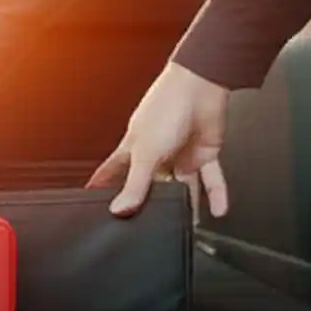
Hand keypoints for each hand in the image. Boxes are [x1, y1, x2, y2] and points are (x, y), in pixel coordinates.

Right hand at [88, 62, 229, 217]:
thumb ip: (136, 184)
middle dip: (148, 201)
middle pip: (149, 183)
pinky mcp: (204, 153)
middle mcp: (157, 153)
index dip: (103, 182)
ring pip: (182, 186)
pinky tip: (217, 211)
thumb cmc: (167, 107)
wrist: (202, 86)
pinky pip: (211, 179)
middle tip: (145, 221)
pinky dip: (216, 195)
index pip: (114, 170)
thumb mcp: (145, 153)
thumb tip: (121, 209)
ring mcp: (181, 154)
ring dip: (185, 203)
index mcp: (134, 148)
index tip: (94, 195)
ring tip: (185, 224)